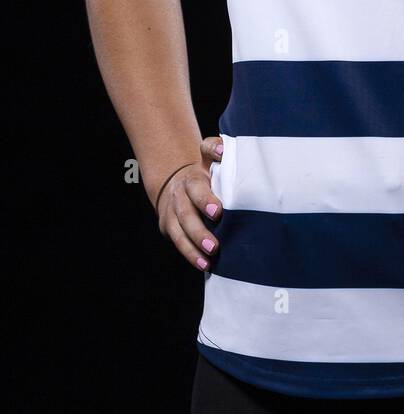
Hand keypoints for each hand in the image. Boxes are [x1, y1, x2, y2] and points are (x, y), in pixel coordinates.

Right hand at [154, 135, 223, 270]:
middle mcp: (179, 195)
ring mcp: (171, 213)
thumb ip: (216, 149)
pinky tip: (204, 265)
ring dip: (193, 248)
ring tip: (209, 259)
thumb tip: (225, 148)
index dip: (205, 198)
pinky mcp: (168, 227)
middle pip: (186, 214)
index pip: (196, 187)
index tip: (218, 211)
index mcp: (193, 179)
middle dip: (199, 230)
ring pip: (179, 232)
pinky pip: (178, 243)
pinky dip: (191, 255)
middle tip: (214, 245)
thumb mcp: (210, 158)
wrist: (177, 181)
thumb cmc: (205, 173)